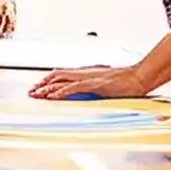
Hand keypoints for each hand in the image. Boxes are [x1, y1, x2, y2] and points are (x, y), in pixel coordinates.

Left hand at [29, 65, 150, 99]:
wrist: (139, 77)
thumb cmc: (126, 81)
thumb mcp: (106, 84)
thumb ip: (95, 88)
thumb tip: (88, 94)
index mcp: (86, 73)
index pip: (62, 75)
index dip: (48, 81)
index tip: (38, 88)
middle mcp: (84, 73)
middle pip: (57, 76)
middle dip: (42, 84)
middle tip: (31, 92)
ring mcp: (89, 78)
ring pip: (62, 81)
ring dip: (47, 88)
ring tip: (36, 95)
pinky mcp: (95, 84)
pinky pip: (74, 88)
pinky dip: (62, 92)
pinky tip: (53, 96)